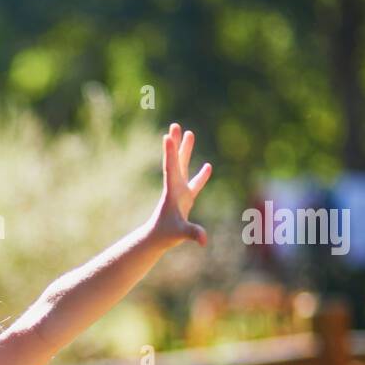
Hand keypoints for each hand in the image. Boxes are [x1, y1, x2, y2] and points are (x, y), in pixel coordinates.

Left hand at [147, 122, 212, 249]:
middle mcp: (175, 187)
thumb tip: (204, 239)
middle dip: (176, 144)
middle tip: (175, 125)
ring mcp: (180, 192)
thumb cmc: (166, 235)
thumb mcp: (180, 234)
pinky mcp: (185, 199)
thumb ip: (192, 233)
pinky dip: (201, 176)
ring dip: (186, 151)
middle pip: (176, 161)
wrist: (157, 240)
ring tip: (189, 133)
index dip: (170, 153)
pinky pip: (195, 184)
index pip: (171, 168)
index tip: (167, 136)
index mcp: (172, 191)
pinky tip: (208, 166)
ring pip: (184, 167)